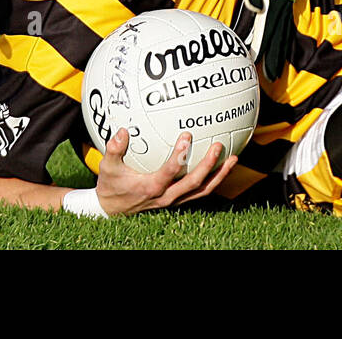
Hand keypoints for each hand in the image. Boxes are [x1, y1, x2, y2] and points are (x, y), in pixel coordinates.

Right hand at [96, 130, 236, 215]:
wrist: (111, 210)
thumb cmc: (111, 186)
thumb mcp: (107, 168)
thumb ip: (114, 150)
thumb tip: (122, 131)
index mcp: (150, 187)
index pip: (169, 173)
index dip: (179, 157)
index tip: (187, 137)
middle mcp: (166, 196)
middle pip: (194, 183)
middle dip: (208, 166)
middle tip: (219, 146)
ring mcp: (174, 200)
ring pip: (202, 191)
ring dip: (219, 176)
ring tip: (234, 159)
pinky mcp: (177, 199)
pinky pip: (200, 191)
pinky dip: (214, 180)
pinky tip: (223, 166)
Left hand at [240, 0, 300, 81]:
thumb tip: (254, 10)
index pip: (269, 29)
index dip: (265, 50)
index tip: (262, 68)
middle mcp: (283, 1)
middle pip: (279, 34)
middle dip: (275, 57)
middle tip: (271, 78)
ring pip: (282, 28)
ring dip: (279, 48)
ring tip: (275, 65)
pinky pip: (283, 18)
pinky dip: (280, 33)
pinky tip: (277, 39)